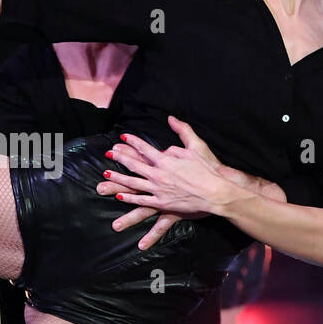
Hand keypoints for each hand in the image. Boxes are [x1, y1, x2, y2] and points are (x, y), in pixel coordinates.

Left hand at [97, 116, 246, 249]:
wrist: (216, 192)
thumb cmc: (208, 169)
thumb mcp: (197, 145)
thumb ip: (182, 130)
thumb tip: (171, 119)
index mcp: (166, 160)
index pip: (144, 148)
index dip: (132, 141)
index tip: (122, 137)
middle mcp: (159, 174)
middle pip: (134, 165)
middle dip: (120, 158)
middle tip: (108, 153)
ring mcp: (159, 190)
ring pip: (133, 183)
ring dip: (118, 179)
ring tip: (106, 176)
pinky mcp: (163, 204)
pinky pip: (143, 201)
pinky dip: (130, 199)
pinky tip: (120, 196)